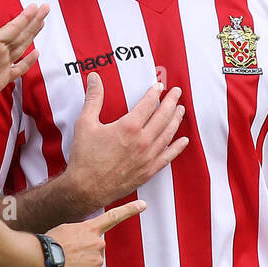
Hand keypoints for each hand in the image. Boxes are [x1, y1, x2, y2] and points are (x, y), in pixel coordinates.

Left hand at [0, 4, 49, 119]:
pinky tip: (36, 53)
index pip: (10, 30)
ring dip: (31, 35)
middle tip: (44, 8)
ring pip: (21, 47)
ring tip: (42, 23)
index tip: (35, 7)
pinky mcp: (2, 80)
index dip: (23, 19)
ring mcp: (0, 66)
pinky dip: (28, 61)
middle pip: (19, 35)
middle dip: (32, 22)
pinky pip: (19, 69)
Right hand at [46, 199, 145, 266]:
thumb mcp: (66, 230)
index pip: (113, 217)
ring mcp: (98, 261)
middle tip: (68, 255)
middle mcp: (98, 244)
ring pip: (92, 265)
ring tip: (65, 265)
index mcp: (90, 230)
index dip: (129, 210)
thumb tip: (84, 248)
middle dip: (85, 254)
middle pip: (96, 250)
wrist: (43, 260)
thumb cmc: (50, 244)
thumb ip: (81, 235)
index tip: (143, 204)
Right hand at [64, 74, 187, 213]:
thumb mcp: (85, 123)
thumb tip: (94, 78)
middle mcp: (142, 141)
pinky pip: (168, 156)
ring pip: (168, 134)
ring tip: (181, 110)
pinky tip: (183, 140)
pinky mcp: (148, 171)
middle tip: (177, 92)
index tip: (159, 86)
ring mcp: (147, 157)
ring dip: (176, 120)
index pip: (148, 104)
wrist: (86, 187)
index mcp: (129, 127)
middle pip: (163, 116)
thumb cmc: (84, 156)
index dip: (154, 93)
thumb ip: (93, 98)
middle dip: (171, 102)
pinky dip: (177, 147)